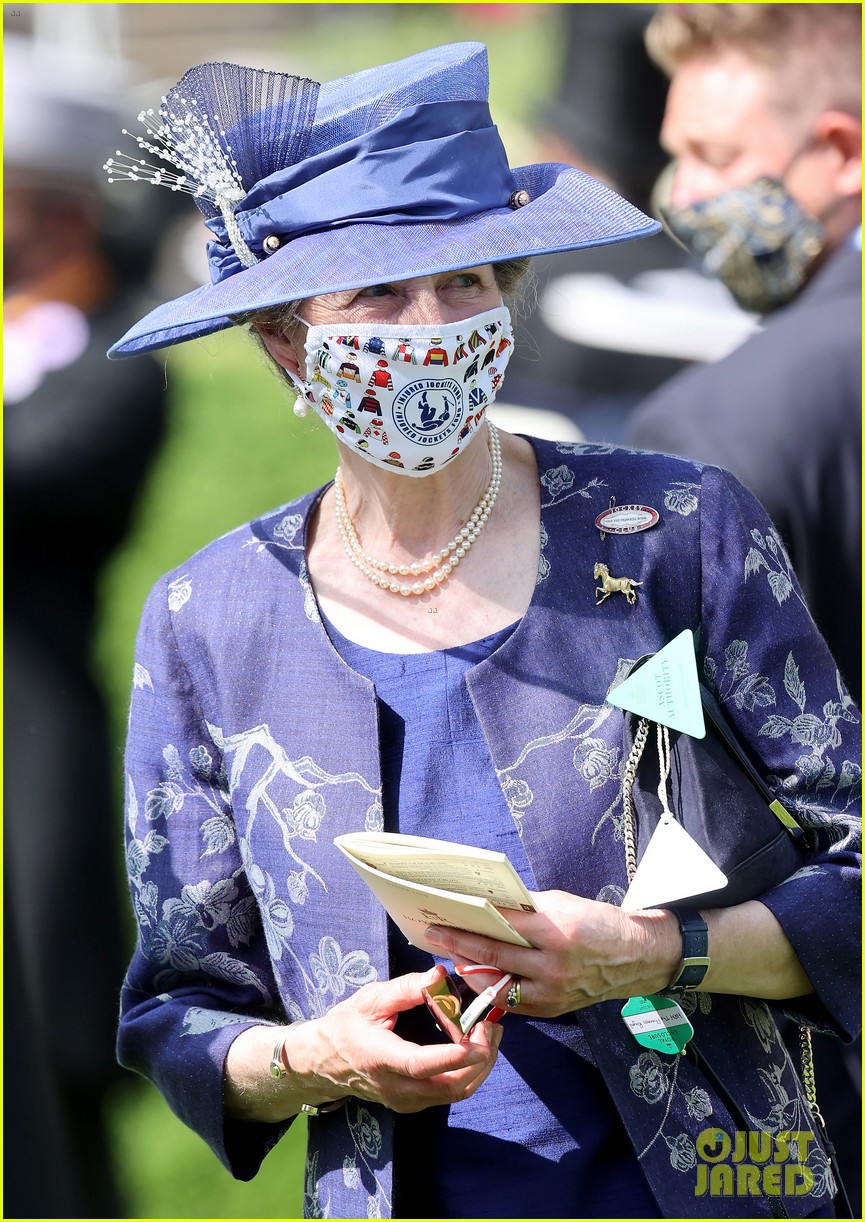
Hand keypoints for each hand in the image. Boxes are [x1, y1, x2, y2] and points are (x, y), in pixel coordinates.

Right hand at [276, 965, 501, 1115]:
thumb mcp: (371, 999)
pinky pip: (448, 1094)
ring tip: (490, 1036)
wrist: (323, 1061)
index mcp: (381, 1058)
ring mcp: (405, 1101)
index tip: (480, 1040)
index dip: (454, 1055)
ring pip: (454, 1093)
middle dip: (480, 1059)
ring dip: (479, 1067)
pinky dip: (468, 1074)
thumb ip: (405, 988)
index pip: (422, 1064)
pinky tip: (473, 1049)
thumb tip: (439, 975)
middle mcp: (396, 1088)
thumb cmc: (346, 1025)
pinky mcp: (412, 1103)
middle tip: (491, 1027)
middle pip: (449, 1085)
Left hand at [425, 891, 679, 1017]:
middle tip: (434, 935)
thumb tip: (487, 907)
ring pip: (498, 987)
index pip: (501, 926)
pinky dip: (492, 989)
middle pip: (494, 957)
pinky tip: (479, 974)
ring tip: (454, 956)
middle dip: (459, 945)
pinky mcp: (553, 1009)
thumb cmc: (597, 921)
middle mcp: (553, 966)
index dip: (469, 922)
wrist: (635, 957)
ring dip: (471, 972)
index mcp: (556, 931)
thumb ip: (525, 908)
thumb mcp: (562, 903)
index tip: (444, 916)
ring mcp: (553, 992)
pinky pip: (513, 1002)